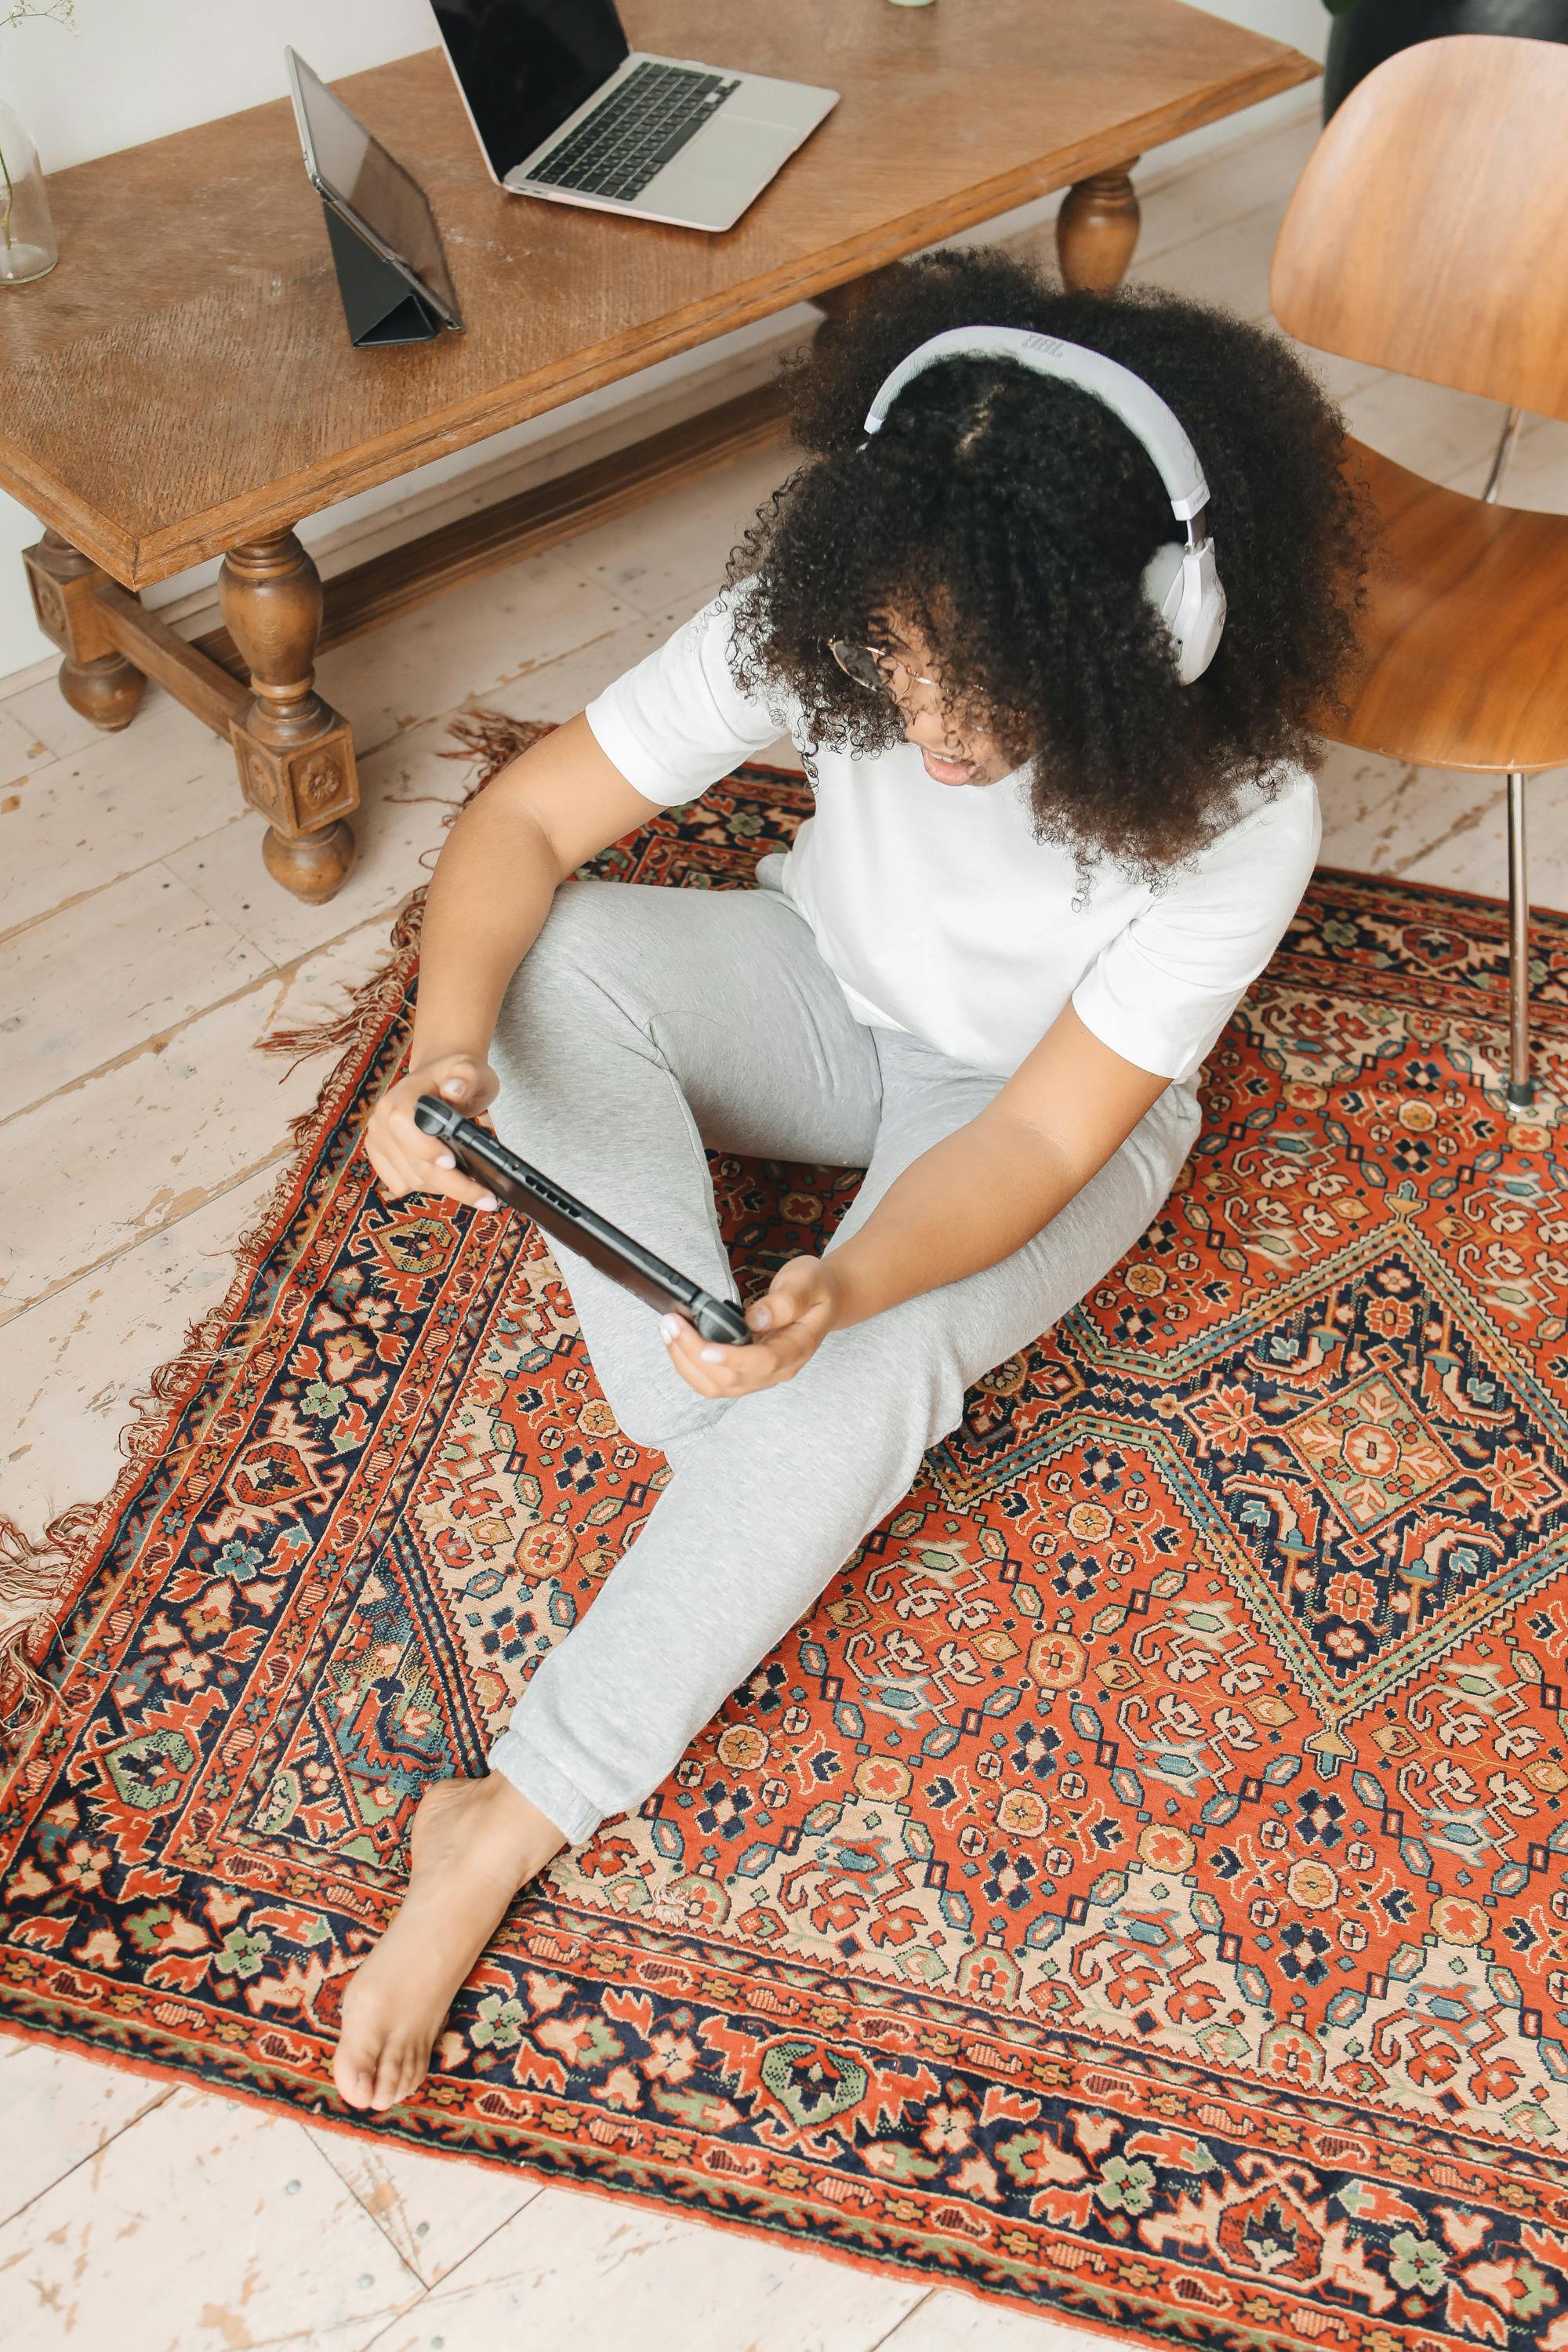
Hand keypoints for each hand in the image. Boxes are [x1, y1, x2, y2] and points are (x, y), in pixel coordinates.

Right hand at [363, 1050, 500, 1213]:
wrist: (439, 1079)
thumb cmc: (455, 1075)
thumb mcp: (470, 1069)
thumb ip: (465, 1077)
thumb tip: (454, 1089)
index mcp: (400, 1096)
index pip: (403, 1124)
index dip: (425, 1147)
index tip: (453, 1162)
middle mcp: (382, 1120)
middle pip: (414, 1163)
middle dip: (453, 1185)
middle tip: (487, 1199)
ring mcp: (378, 1141)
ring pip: (411, 1180)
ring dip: (444, 1189)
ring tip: (475, 1189)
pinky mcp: (381, 1159)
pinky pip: (401, 1185)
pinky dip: (428, 1188)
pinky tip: (449, 1181)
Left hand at [661, 1253, 844, 1399]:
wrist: (824, 1301)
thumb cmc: (816, 1289)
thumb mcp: (808, 1282)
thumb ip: (786, 1301)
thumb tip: (757, 1320)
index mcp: (797, 1348)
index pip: (763, 1362)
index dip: (732, 1359)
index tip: (705, 1348)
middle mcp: (778, 1370)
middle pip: (731, 1378)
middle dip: (694, 1353)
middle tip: (671, 1323)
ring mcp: (760, 1375)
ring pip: (717, 1386)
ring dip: (686, 1362)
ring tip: (668, 1330)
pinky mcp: (745, 1373)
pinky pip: (713, 1380)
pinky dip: (690, 1364)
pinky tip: (677, 1342)